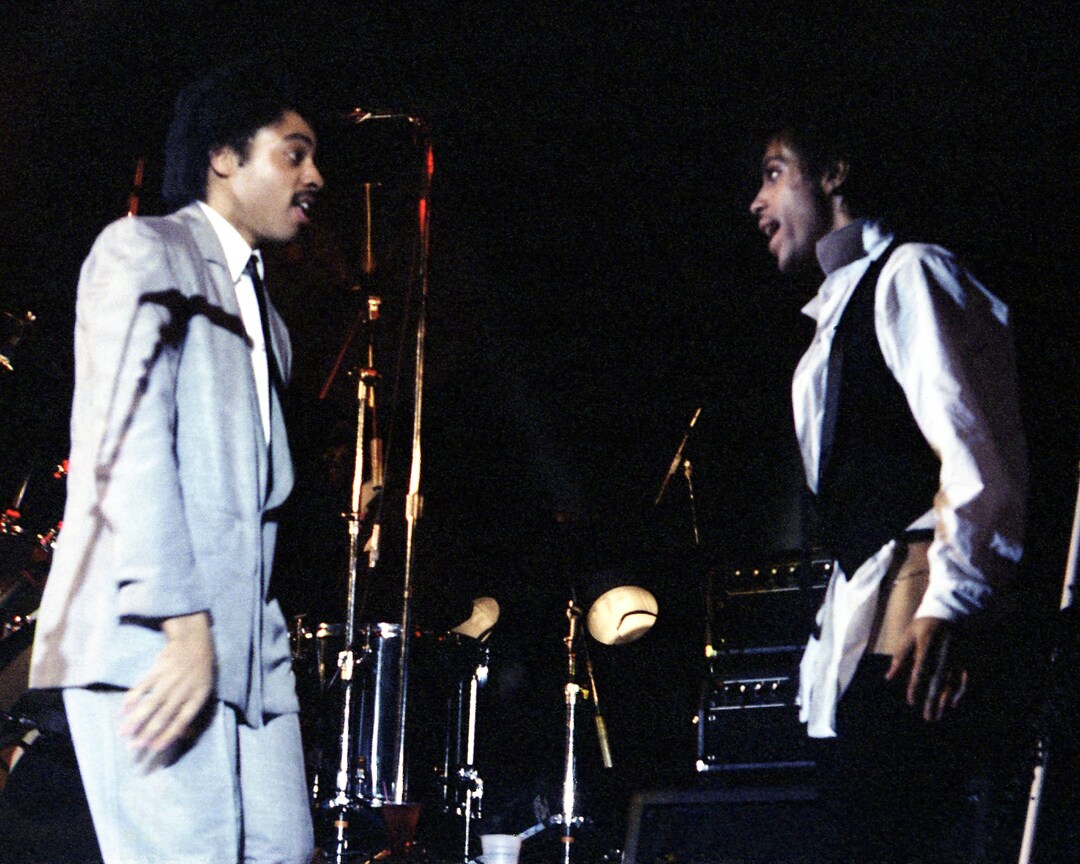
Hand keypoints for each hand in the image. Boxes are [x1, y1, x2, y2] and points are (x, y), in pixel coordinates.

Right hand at [122, 611, 214, 752]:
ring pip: (151, 702)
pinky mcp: (158, 669)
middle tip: (134, 747)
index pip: (182, 720)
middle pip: (164, 715)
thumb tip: (184, 736)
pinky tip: (123, 711)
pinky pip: (143, 686)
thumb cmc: (200, 670)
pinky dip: (132, 698)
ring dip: (136, 719)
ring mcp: (170, 679)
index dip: (168, 735)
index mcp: (198, 696)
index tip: (153, 749)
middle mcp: (184, 689)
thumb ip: (191, 711)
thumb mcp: (203, 690)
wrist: (194, 641)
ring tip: (124, 733)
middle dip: (148, 733)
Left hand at [886, 616, 967, 721]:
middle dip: (933, 700)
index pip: (920, 669)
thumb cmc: (926, 624)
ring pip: (954, 682)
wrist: (955, 609)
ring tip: (938, 715)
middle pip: (939, 680)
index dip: (916, 687)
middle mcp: (945, 650)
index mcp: (927, 642)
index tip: (912, 702)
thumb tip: (889, 677)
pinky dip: (962, 692)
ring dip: (946, 700)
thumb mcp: (909, 634)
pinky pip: (968, 678)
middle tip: (928, 718)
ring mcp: (960, 654)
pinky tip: (954, 704)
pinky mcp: (971, 657)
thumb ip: (900, 656)